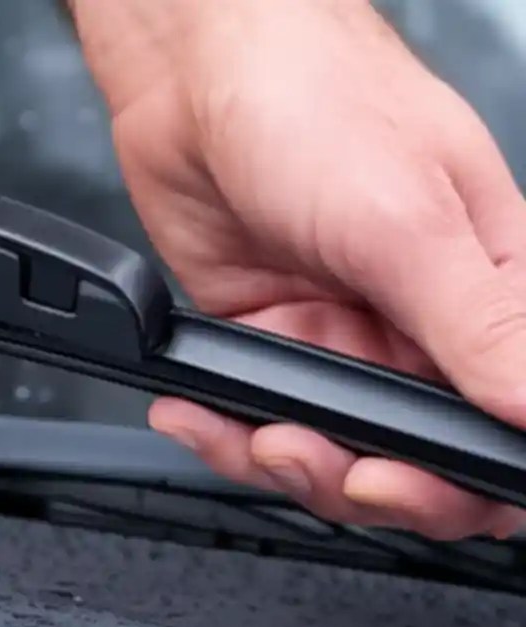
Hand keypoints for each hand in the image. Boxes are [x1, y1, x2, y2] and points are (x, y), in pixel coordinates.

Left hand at [74, 0, 525, 538]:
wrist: (198, 74)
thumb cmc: (318, 101)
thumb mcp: (406, 217)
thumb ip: (472, 321)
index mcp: (491, 290)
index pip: (511, 419)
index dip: (475, 476)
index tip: (427, 484)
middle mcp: (420, 323)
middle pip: (422, 458)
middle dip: (380, 486)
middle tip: (345, 472)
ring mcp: (340, 334)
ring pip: (333, 451)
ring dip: (295, 465)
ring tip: (260, 435)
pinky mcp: (269, 335)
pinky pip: (255, 414)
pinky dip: (224, 432)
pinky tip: (200, 418)